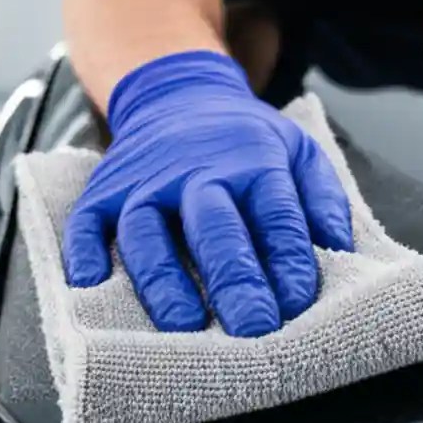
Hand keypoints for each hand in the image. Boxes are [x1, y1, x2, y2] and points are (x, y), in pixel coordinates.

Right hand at [64, 51, 353, 337]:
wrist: (178, 95)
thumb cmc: (245, 142)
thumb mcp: (299, 152)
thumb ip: (324, 200)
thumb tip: (338, 251)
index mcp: (252, 160)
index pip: (274, 213)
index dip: (288, 259)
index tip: (297, 303)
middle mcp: (194, 170)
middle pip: (212, 226)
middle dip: (234, 278)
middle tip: (253, 327)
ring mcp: (142, 181)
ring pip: (145, 231)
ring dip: (162, 280)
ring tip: (183, 326)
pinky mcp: (102, 192)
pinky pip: (85, 223)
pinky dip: (84, 253)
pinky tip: (93, 286)